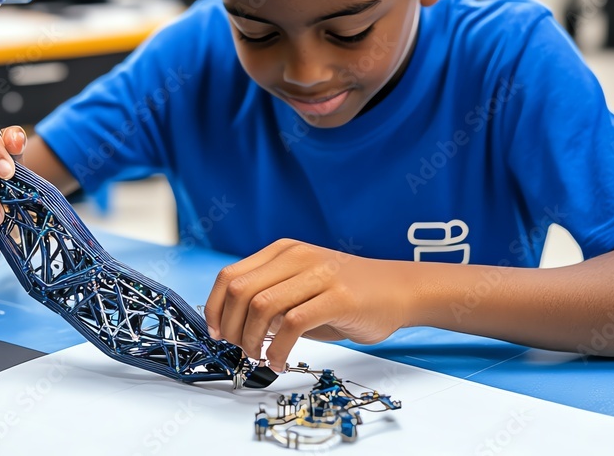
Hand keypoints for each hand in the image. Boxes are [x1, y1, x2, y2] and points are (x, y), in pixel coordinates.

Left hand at [204, 239, 411, 370]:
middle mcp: (297, 256)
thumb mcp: (303, 287)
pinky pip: (292, 324)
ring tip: (259, 358)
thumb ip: (272, 298)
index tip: (216, 334)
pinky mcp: (338, 297)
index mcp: (283, 251)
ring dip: (252, 340)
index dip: (214, 308)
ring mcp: (318, 274)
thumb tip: (233, 327)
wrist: (399, 290)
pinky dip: (278, 349)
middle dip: (231, 328)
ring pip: (262, 306)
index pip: (230, 276)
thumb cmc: (347, 295)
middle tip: (238, 350)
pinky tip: (279, 361)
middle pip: (240, 291)